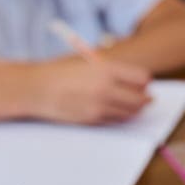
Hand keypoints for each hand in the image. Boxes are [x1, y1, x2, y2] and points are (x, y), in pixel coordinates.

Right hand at [32, 57, 150, 124]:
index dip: (145, 82)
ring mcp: (100, 106)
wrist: (38, 89)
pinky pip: (117, 120)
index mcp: (107, 69)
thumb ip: (114, 71)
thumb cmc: (64, 73)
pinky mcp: (93, 120)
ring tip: (129, 103)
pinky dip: (121, 116)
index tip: (143, 83)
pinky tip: (114, 109)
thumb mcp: (91, 63)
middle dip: (144, 98)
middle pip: (141, 99)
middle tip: (143, 97)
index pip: (143, 78)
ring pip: (131, 113)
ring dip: (134, 109)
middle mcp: (106, 88)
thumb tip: (139, 83)